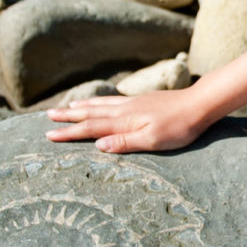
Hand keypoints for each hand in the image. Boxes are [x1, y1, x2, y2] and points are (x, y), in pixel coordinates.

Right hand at [44, 89, 207, 153]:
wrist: (199, 104)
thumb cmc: (179, 127)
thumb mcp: (153, 140)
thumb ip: (125, 142)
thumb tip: (98, 145)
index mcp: (124, 121)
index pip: (90, 128)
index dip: (69, 132)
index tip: (49, 135)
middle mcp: (124, 110)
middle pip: (90, 113)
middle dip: (68, 116)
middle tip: (47, 116)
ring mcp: (133, 103)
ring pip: (100, 104)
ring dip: (81, 106)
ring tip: (67, 106)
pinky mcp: (142, 101)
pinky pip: (112, 101)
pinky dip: (99, 101)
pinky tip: (99, 101)